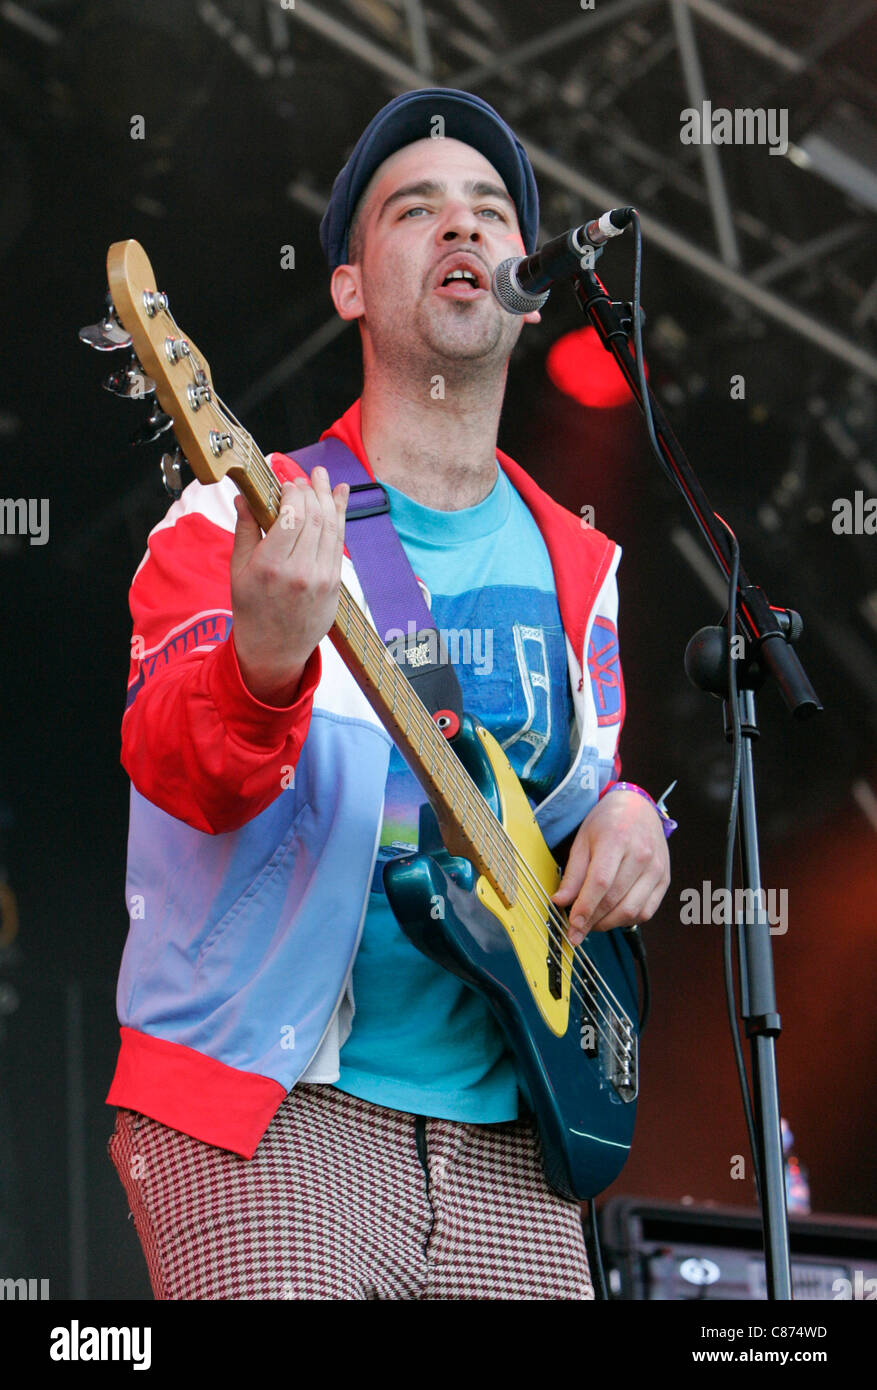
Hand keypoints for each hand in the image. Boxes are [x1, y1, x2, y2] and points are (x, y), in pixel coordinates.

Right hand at [230, 466, 348, 704]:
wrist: (274, 650)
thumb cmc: (252, 610)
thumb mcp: (239, 571)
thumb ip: (245, 531)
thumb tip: (244, 496)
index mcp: (271, 567)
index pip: (290, 516)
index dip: (292, 494)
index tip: (287, 483)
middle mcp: (300, 572)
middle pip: (313, 518)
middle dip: (312, 491)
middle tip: (307, 476)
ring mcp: (322, 578)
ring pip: (331, 527)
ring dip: (329, 498)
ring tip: (324, 477)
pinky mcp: (335, 584)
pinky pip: (339, 543)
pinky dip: (341, 517)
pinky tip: (340, 497)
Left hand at [550, 789, 669, 943]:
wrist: (638, 807)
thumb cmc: (608, 822)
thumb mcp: (583, 840)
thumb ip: (573, 873)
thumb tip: (560, 901)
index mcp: (617, 839)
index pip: (600, 882)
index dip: (585, 907)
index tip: (572, 925)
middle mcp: (642, 855)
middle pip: (615, 899)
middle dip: (592, 921)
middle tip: (576, 931)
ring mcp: (657, 868)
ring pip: (632, 910)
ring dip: (608, 924)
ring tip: (591, 923)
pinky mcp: (664, 879)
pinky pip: (646, 911)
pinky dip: (627, 920)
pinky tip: (612, 917)